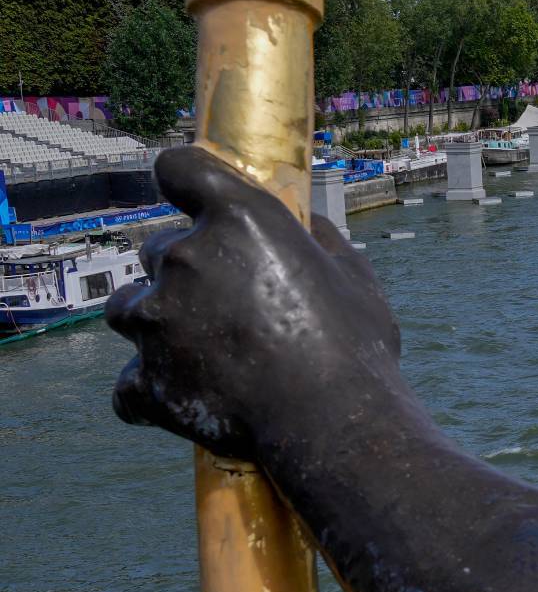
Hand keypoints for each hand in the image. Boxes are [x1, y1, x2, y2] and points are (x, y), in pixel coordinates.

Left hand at [109, 147, 406, 457]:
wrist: (334, 423)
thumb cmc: (356, 345)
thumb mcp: (355, 275)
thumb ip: (319, 239)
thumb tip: (305, 224)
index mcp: (239, 219)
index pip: (180, 168)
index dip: (184, 178)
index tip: (191, 193)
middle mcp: (186, 257)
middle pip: (157, 247)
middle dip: (185, 269)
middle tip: (227, 301)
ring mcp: (156, 319)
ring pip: (127, 306)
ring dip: (153, 318)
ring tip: (196, 345)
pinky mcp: (145, 378)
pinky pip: (127, 382)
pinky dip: (147, 388)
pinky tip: (180, 393)